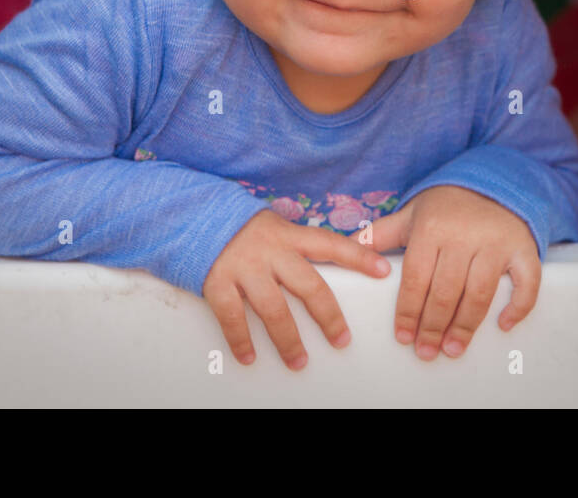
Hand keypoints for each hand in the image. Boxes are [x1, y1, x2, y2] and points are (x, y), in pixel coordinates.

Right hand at [202, 210, 391, 369]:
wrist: (194, 218)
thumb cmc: (241, 230)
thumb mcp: (275, 227)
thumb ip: (298, 245)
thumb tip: (334, 261)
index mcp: (288, 235)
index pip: (330, 243)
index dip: (359, 256)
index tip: (383, 270)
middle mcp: (270, 250)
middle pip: (308, 285)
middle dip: (328, 316)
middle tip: (341, 339)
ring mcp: (244, 267)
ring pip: (273, 308)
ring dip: (288, 339)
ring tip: (298, 360)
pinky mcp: (217, 282)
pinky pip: (233, 317)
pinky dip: (241, 340)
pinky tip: (249, 356)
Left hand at [366, 185, 539, 359]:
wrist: (493, 182)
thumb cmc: (446, 205)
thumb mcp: (411, 214)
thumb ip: (379, 234)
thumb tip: (344, 249)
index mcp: (432, 229)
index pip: (416, 279)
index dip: (408, 311)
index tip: (403, 337)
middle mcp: (464, 236)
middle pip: (446, 292)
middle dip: (433, 326)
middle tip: (426, 351)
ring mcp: (496, 243)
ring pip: (480, 293)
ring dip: (466, 326)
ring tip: (453, 349)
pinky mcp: (523, 248)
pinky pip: (526, 282)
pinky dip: (519, 306)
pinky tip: (503, 325)